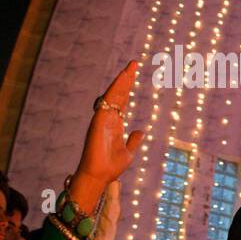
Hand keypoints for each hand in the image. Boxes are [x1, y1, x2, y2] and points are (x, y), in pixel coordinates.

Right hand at [69, 61, 146, 207]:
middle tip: (134, 63)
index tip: (133, 75)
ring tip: (130, 67)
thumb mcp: (129, 152)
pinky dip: (115, 91)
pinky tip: (122, 80)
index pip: (122, 101)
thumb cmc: (111, 167)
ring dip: (122, 81)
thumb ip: (134, 140)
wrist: (100, 176)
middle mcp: (108, 118)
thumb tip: (141, 131)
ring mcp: (103, 119)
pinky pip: (108, 102)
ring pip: (113, 95)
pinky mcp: (99, 122)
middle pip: (118, 94)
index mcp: (115, 124)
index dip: (128, 88)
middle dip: (126, 79)